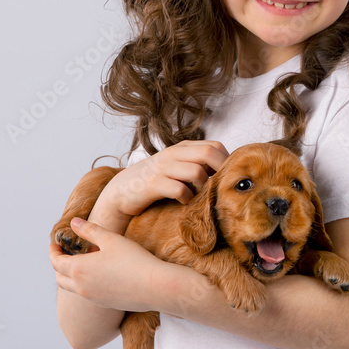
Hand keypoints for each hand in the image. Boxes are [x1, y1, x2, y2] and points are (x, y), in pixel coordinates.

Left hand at [50, 217, 169, 312]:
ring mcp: (93, 298)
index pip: (56, 261)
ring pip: (72, 288)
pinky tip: (99, 273)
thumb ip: (89, 230)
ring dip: (71, 275)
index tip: (55, 243)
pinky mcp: (105, 304)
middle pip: (59, 278)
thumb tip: (73, 223)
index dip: (53, 251)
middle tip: (64, 253)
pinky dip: (84, 283)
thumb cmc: (133, 260)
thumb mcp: (110, 239)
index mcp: (79, 269)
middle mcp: (82, 287)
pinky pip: (87, 294)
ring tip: (82, 262)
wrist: (154, 287)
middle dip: (58, 265)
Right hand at [100, 140, 229, 217]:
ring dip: (203, 187)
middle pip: (208, 153)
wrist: (122, 190)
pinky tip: (184, 201)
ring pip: (197, 172)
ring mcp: (163, 167)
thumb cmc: (156, 181)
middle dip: (221, 171)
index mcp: (183, 147)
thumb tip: (226, 172)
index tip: (225, 178)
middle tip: (220, 188)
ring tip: (198, 196)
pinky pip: (180, 189)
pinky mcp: (153, 184)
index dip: (226, 162)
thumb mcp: (177, 166)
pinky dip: (187, 198)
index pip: (215, 146)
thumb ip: (197, 163)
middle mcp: (174, 153)